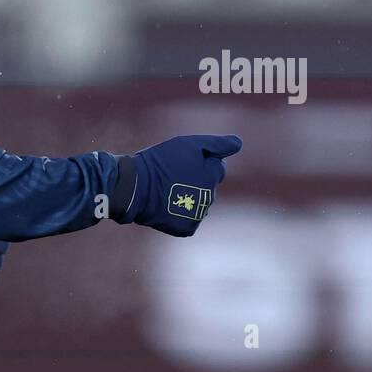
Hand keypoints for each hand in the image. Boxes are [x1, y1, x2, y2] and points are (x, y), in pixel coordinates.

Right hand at [111, 134, 241, 236]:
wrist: (134, 189)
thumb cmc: (159, 163)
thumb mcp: (187, 145)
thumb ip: (216, 144)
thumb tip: (238, 143)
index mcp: (212, 175)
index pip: (217, 168)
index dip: (201, 162)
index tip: (182, 162)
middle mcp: (210, 197)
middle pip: (209, 187)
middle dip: (196, 180)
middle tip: (172, 176)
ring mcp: (199, 214)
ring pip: (199, 203)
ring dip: (189, 197)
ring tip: (167, 190)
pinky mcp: (187, 229)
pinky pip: (189, 219)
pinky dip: (180, 213)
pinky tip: (166, 205)